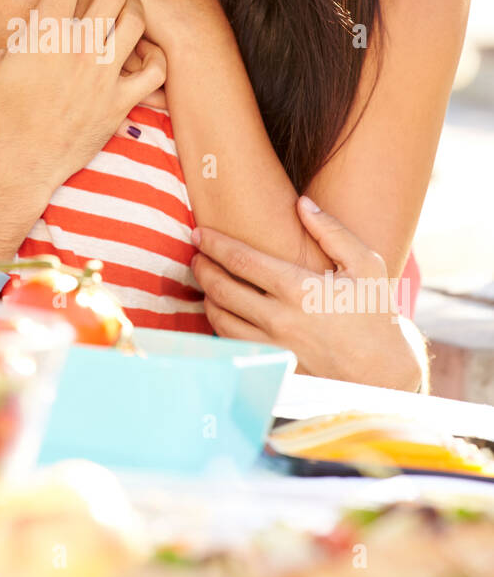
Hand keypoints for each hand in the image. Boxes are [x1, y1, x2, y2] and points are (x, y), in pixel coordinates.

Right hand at [0, 0, 166, 198]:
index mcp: (46, 35)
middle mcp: (81, 49)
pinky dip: (153, 56)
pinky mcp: (120, 103)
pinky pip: (154, 71)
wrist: (17, 166)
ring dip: (131, 8)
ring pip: (137, 22)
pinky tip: (140, 52)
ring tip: (119, 9)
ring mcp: (105, 76)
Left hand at [191, 198, 427, 391]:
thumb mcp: (366, 265)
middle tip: (195, 256)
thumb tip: (302, 203)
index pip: (242, 260)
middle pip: (222, 290)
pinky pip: (233, 343)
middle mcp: (280, 319)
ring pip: (221, 320)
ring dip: (206, 298)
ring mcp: (274, 346)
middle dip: (202, 269)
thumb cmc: (375, 313)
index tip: (200, 233)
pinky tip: (221, 313)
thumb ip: (332, 232)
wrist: (381, 372)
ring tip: (205, 283)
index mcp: (299, 289)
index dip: (215, 244)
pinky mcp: (272, 366)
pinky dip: (219, 326)